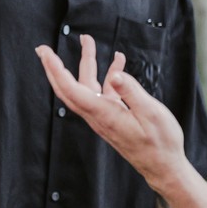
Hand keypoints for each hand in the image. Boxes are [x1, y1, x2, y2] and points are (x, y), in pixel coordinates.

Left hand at [37, 35, 188, 195]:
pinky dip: (108, 74)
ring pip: (87, 85)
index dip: (56, 70)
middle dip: (54, 67)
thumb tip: (116, 75)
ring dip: (87, 62)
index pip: (71, 89)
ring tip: (88, 40)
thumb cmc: (160, 143)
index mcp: (103, 113)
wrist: (163, 166)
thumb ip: (132, 93)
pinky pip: (104, 91)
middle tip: (43, 49)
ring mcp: (104, 115)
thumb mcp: (152, 114)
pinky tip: (118, 62)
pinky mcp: (112, 115)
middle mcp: (98, 114)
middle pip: (68, 88)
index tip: (45, 53)